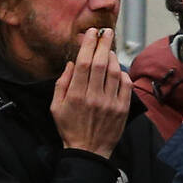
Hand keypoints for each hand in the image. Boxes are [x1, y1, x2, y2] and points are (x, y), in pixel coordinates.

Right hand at [51, 28, 132, 159]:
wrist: (88, 150)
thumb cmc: (69, 127)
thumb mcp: (55, 106)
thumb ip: (62, 83)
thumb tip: (72, 63)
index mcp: (75, 95)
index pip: (84, 63)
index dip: (89, 45)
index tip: (92, 32)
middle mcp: (94, 97)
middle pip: (101, 63)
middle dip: (104, 44)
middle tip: (107, 31)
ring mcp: (110, 103)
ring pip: (115, 72)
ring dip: (113, 57)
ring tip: (109, 50)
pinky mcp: (122, 109)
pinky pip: (126, 86)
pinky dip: (122, 74)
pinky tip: (118, 69)